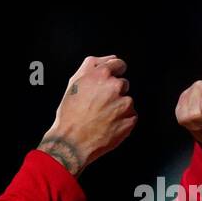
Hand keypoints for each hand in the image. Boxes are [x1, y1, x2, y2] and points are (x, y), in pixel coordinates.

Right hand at [38, 55, 136, 175]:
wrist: (72, 142)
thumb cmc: (70, 114)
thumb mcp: (74, 83)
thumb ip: (92, 65)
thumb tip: (110, 58)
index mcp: (101, 75)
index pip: (119, 64)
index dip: (115, 72)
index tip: (111, 80)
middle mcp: (115, 87)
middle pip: (123, 84)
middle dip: (114, 93)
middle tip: (99, 105)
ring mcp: (124, 104)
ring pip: (127, 101)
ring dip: (118, 108)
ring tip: (102, 117)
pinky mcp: (130, 120)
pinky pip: (131, 117)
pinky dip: (122, 121)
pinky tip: (108, 126)